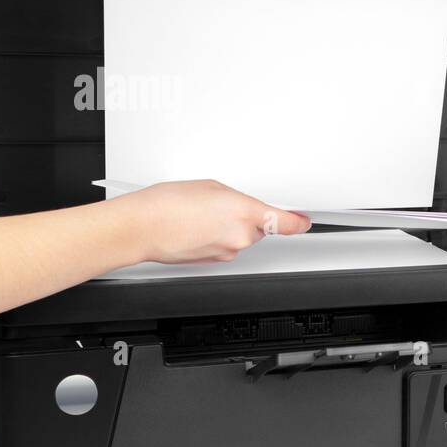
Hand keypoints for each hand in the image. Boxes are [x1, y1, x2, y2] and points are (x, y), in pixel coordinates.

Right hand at [111, 180, 311, 263]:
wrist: (141, 227)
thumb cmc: (168, 204)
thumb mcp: (212, 186)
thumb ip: (238, 199)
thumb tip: (245, 206)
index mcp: (246, 213)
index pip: (287, 223)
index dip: (299, 221)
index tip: (304, 219)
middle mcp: (242, 237)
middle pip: (262, 227)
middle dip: (250, 216)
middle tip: (224, 205)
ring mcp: (228, 252)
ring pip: (243, 237)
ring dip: (232, 226)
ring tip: (204, 214)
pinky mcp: (215, 260)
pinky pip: (226, 246)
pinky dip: (218, 237)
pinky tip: (198, 226)